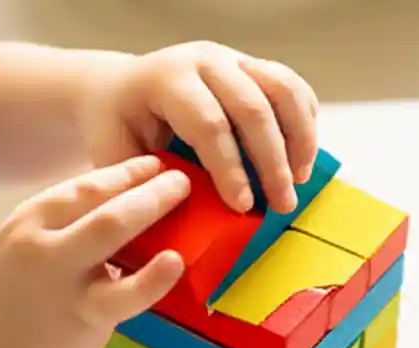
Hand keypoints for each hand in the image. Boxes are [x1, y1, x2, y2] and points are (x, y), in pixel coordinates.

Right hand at [0, 155, 188, 347]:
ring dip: (150, 204)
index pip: (80, 186)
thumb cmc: (25, 308)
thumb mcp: (31, 255)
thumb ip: (65, 229)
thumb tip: (124, 200)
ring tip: (183, 195)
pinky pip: (125, 292)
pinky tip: (174, 262)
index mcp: (25, 223)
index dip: (122, 172)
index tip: (154, 165)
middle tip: (180, 176)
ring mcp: (60, 277)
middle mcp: (37, 241)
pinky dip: (153, 276)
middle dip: (142, 181)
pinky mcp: (83, 314)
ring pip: (109, 227)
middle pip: (97, 195)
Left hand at [81, 42, 318, 214]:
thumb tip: (183, 218)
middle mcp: (204, 60)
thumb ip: (143, 183)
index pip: (208, 123)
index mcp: (166, 80)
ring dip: (299, 140)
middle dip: (272, 161)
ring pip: (283, 90)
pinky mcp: (254, 66)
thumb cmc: (116, 129)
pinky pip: (292, 89)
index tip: (242, 207)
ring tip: (299, 183)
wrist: (120, 89)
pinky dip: (305, 124)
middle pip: (253, 107)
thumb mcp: (113, 154)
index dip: (229, 168)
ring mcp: (233, 58)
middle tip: (282, 205)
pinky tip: (302, 161)